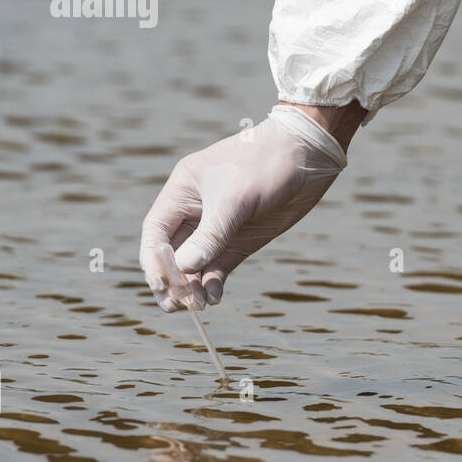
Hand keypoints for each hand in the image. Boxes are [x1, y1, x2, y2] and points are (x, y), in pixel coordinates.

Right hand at [139, 105, 349, 310]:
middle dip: (171, 280)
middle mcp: (196, 211)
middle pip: (171, 252)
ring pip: (195, 264)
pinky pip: (219, 266)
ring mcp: (219, 227)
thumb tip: (183, 269)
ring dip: (192, 286)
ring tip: (198, 307)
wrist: (308, 155)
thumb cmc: (265, 164)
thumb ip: (210, 235)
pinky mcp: (241, 239)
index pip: (156, 232)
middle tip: (174, 306)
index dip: (153, 260)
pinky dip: (214, 283)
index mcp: (182, 191)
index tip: (160, 284)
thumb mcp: (235, 199)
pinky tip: (216, 297)